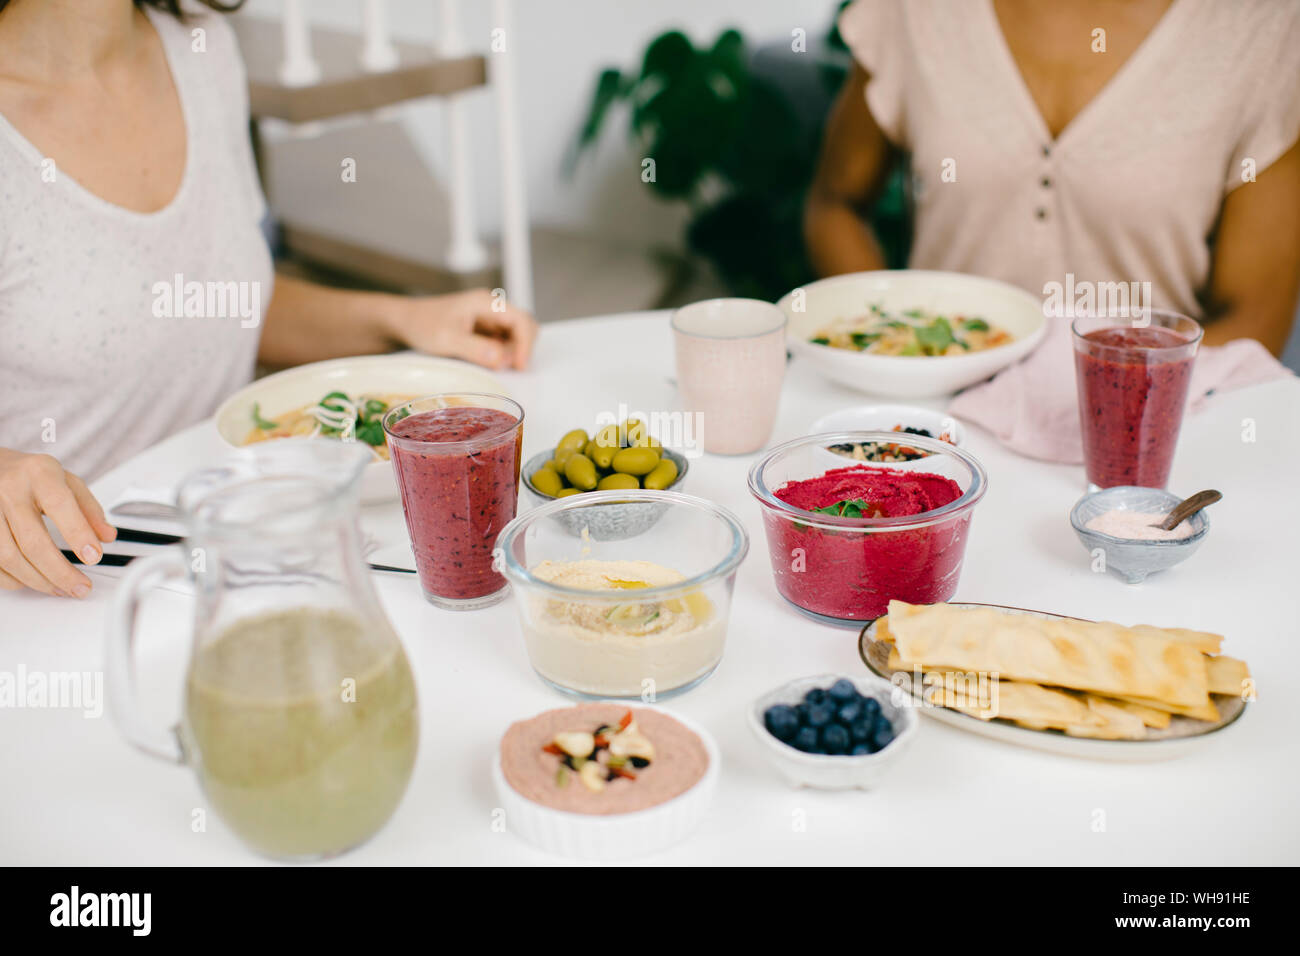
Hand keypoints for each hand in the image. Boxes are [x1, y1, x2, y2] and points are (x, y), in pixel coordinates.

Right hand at [0, 449, 115, 596]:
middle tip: (80, 587)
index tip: (94, 557)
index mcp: (38, 473)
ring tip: (61, 588)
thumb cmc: (30, 475)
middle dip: (60, 572)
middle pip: (32, 542)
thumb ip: (89, 508)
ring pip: (9, 558)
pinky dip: (14, 579)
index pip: (60, 505)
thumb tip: (107, 536)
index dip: (78, 534)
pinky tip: (32, 581)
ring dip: (38, 581)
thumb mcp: (65, 480)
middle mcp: (8, 490)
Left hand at [389, 288, 537, 370]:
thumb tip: (502, 359)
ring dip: (511, 352)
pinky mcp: (483, 328)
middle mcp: (491, 307)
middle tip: (508, 368)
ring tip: (493, 365)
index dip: (525, 344)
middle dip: (521, 348)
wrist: (403, 321)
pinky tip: (487, 362)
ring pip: (515, 335)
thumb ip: (475, 349)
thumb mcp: (447, 340)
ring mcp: (488, 317)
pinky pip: (502, 341)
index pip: (521, 320)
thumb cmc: (421, 325)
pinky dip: (501, 354)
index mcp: (486, 303)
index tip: (519, 366)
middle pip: (524, 326)